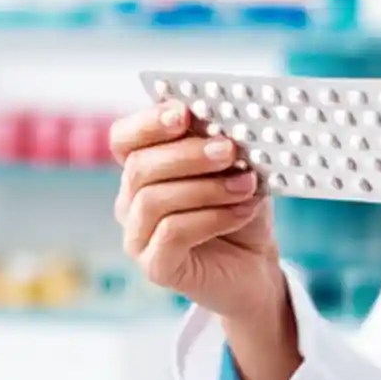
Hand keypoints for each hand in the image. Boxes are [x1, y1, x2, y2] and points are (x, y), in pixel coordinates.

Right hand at [110, 100, 284, 320]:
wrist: (256, 265)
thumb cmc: (242, 207)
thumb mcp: (236, 167)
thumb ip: (221, 143)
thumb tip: (224, 120)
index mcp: (145, 167)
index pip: (124, 138)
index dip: (148, 122)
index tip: (183, 113)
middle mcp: (131, 200)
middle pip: (140, 167)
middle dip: (189, 154)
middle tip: (229, 150)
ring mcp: (137, 236)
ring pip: (154, 200)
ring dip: (206, 188)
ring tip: (247, 184)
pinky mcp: (155, 266)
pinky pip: (172, 234)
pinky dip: (212, 217)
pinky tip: (243, 211)